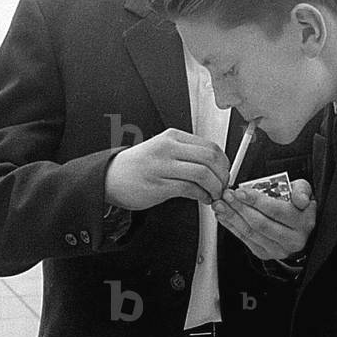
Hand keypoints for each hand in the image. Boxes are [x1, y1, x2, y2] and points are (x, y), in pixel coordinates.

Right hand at [104, 128, 228, 209]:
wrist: (110, 178)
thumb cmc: (140, 166)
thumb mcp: (164, 150)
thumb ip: (187, 154)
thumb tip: (216, 165)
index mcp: (173, 137)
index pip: (210, 146)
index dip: (224, 162)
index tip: (226, 172)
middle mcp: (168, 148)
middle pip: (210, 158)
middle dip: (223, 175)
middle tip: (224, 185)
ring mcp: (162, 166)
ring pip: (202, 173)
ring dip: (214, 187)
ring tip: (214, 194)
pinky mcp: (158, 185)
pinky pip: (189, 189)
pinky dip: (202, 196)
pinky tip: (203, 199)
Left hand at [212, 179, 315, 259]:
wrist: (299, 227)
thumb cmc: (297, 205)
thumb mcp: (304, 191)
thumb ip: (301, 190)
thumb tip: (300, 200)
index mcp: (303, 222)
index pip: (276, 211)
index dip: (256, 201)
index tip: (240, 191)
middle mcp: (292, 239)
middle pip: (260, 223)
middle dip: (240, 208)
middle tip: (227, 195)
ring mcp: (278, 249)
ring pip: (251, 232)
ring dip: (232, 217)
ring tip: (221, 204)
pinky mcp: (266, 254)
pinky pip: (245, 240)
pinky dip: (232, 227)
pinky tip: (224, 216)